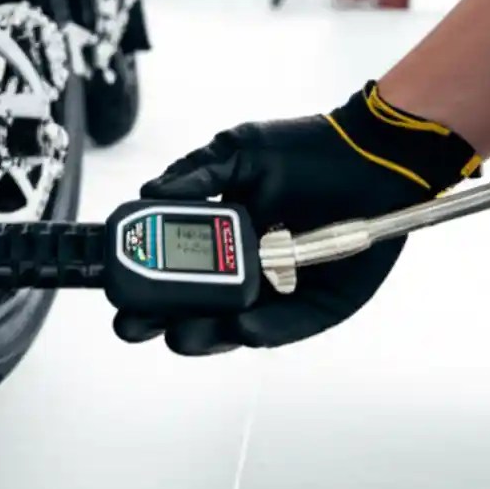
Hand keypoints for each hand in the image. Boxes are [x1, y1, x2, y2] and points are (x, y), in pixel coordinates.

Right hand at [114, 83, 480, 354]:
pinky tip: (239, 329)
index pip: (171, 273)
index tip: (118, 292)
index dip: (142, 286)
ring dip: (203, 336)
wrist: (371, 155)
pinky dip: (260, 332)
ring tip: (182, 335)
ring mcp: (279, 292)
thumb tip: (148, 193)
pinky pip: (286, 329)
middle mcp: (245, 272)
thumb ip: (194, 174)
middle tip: (136, 326)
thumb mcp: (238, 154)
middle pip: (192, 310)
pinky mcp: (319, 307)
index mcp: (220, 239)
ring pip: (232, 329)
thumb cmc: (306, 152)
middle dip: (160, 322)